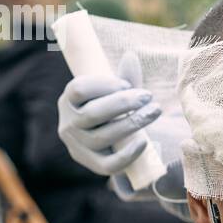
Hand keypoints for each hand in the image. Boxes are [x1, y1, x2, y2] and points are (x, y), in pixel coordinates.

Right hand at [57, 53, 160, 176]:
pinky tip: (144, 140)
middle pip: (93, 114)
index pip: (79, 89)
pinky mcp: (91, 164)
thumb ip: (122, 78)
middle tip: (148, 96)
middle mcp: (68, 124)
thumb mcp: (112, 91)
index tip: (127, 84)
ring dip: (133, 123)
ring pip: (103, 137)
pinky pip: (108, 165)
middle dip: (124, 103)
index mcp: (68, 100)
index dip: (105, 85)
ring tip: (154, 111)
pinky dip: (128, 154)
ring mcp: (77, 146)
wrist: (106, 138)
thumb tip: (131, 57)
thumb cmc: (110, 107)